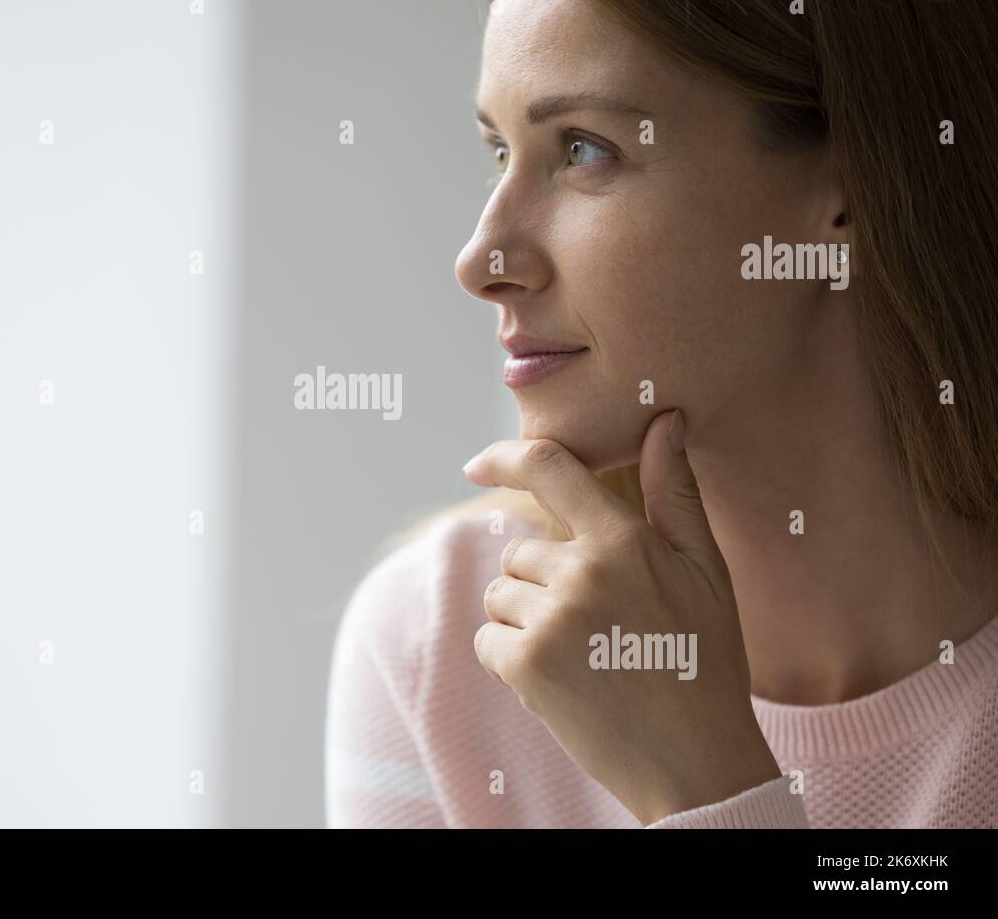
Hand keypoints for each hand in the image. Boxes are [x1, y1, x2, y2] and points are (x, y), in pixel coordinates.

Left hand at [465, 410, 779, 824]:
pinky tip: (562, 681)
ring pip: (500, 596)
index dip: (504, 458)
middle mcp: (582, 571)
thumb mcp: (705, 570)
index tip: (477, 465)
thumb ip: (674, 492)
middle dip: (542, 582)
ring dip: (525, 621)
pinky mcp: (525, 664)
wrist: (697, 762)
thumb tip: (664, 420)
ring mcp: (550, 618)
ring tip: (584, 656)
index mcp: (624, 540)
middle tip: (598, 628)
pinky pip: (487, 639)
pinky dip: (510, 659)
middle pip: (519, 551)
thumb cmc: (704, 660)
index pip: (548, 468)